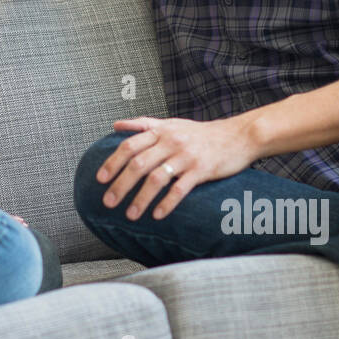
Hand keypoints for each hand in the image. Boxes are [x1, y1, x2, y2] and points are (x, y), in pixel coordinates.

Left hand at [97, 116, 259, 220]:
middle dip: (121, 185)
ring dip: (141, 199)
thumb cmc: (201, 133)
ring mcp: (186, 156)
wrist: (239, 136)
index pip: (129, 146)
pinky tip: (157, 215)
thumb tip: (115, 125)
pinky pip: (180, 188)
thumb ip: (143, 124)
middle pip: (138, 164)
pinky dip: (167, 203)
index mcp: (161, 131)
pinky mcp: (202, 170)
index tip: (100, 179)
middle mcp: (171, 141)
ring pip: (157, 178)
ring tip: (130, 215)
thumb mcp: (171, 123)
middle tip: (108, 203)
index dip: (113, 162)